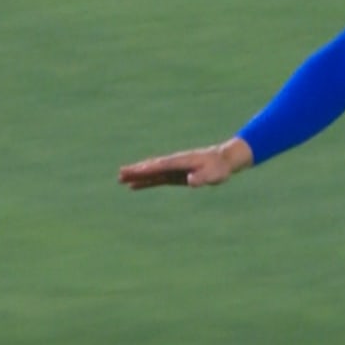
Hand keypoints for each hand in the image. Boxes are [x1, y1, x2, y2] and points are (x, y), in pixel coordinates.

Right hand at [118, 138, 253, 189]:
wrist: (224, 160)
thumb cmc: (219, 168)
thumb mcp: (214, 174)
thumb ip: (202, 177)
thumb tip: (190, 180)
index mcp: (182, 161)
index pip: (162, 165)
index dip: (149, 169)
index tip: (135, 171)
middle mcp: (174, 163)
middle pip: (152, 166)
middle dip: (136, 170)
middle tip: (120, 173)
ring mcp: (173, 169)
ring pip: (151, 172)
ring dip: (137, 175)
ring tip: (121, 178)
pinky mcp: (174, 175)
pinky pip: (156, 178)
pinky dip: (145, 181)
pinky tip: (134, 185)